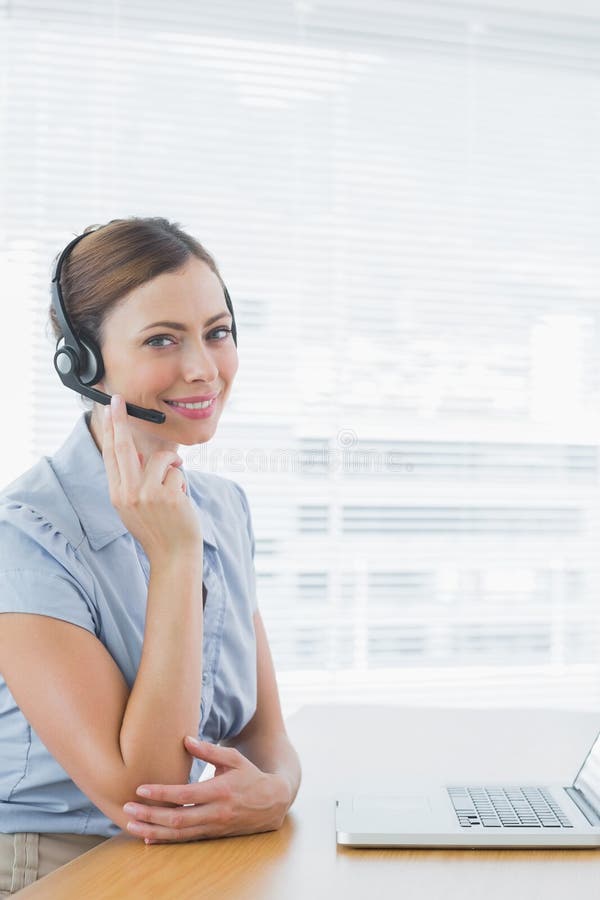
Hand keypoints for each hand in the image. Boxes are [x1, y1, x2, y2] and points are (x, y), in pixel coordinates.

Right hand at [102, 394, 202, 560]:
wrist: (173, 556)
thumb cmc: (160, 529)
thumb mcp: (136, 507)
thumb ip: (133, 481)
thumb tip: (138, 453)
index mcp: (117, 494)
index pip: (111, 456)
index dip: (110, 431)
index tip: (108, 411)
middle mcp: (126, 493)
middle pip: (123, 447)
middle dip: (120, 421)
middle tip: (118, 400)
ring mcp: (145, 494)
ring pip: (159, 458)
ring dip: (173, 465)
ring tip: (175, 486)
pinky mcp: (165, 495)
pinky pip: (177, 471)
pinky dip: (182, 482)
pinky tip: (181, 500)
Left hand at [122, 737, 289, 843]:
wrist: (273, 803)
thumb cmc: (250, 776)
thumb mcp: (233, 759)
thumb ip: (209, 751)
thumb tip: (185, 740)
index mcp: (220, 791)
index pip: (184, 795)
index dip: (161, 793)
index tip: (140, 789)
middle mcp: (216, 812)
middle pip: (177, 818)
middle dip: (150, 815)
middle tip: (127, 809)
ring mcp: (214, 827)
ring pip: (179, 834)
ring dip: (153, 831)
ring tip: (132, 825)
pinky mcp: (213, 835)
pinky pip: (186, 840)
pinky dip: (166, 840)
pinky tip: (149, 838)